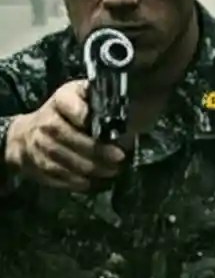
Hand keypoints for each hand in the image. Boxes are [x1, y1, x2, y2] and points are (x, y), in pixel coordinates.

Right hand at [3, 80, 126, 191]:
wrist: (25, 134)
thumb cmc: (64, 114)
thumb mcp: (80, 96)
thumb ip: (99, 98)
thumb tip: (126, 109)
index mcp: (61, 100)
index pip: (69, 103)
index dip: (83, 113)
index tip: (103, 125)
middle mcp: (46, 122)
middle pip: (70, 137)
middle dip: (97, 150)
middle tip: (118, 157)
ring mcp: (38, 146)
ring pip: (65, 160)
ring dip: (91, 168)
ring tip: (112, 170)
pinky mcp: (36, 166)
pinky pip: (58, 176)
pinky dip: (77, 181)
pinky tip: (93, 181)